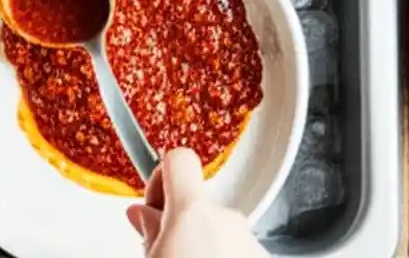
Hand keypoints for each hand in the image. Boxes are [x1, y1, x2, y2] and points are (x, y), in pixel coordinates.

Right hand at [126, 148, 268, 257]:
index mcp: (193, 212)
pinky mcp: (265, 257)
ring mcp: (251, 242)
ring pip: (220, 230)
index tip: (153, 202)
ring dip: (203, 244)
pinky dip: (224, 256)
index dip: (161, 176)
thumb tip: (143, 214)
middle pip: (198, 204)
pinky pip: (238, 249)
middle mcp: (228, 220)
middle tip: (165, 250)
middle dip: (182, 224)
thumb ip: (148, 230)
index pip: (178, 160)